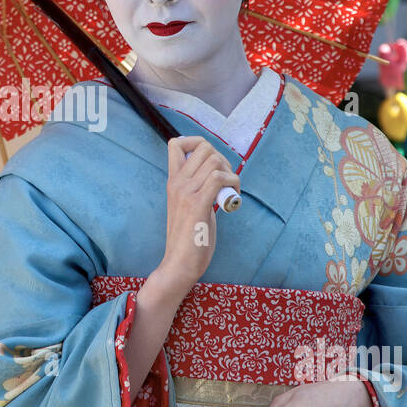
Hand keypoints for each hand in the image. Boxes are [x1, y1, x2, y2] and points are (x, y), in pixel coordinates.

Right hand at [154, 136, 239, 300]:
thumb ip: (197, 188)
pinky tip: (233, 199)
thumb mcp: (187, 206)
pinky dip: (232, 183)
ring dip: (231, 173)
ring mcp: (186, 193)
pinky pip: (219, 178)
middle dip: (222, 159)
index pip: (176, 144)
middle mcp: (177, 183)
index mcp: (173, 182)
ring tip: (231, 191)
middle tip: (226, 180)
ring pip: (214, 161)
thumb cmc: (188, 238)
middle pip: (204, 147)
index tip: (211, 162)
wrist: (179, 263)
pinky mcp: (198, 205)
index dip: (197, 143)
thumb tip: (216, 175)